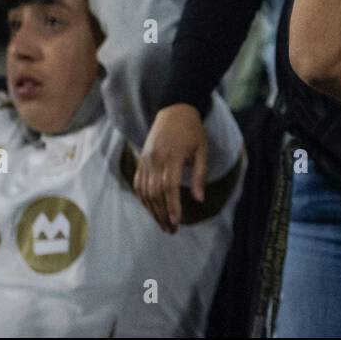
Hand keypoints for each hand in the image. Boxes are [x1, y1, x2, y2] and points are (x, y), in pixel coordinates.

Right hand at [134, 104, 207, 233]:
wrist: (174, 109)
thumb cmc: (192, 130)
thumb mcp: (202, 150)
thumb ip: (199, 175)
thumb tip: (199, 199)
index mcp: (172, 156)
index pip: (169, 186)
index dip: (172, 206)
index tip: (176, 222)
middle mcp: (155, 159)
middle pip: (155, 192)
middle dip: (163, 214)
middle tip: (171, 230)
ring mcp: (146, 159)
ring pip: (145, 190)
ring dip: (152, 210)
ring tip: (162, 224)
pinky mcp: (141, 159)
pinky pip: (138, 183)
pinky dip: (143, 198)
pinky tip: (150, 209)